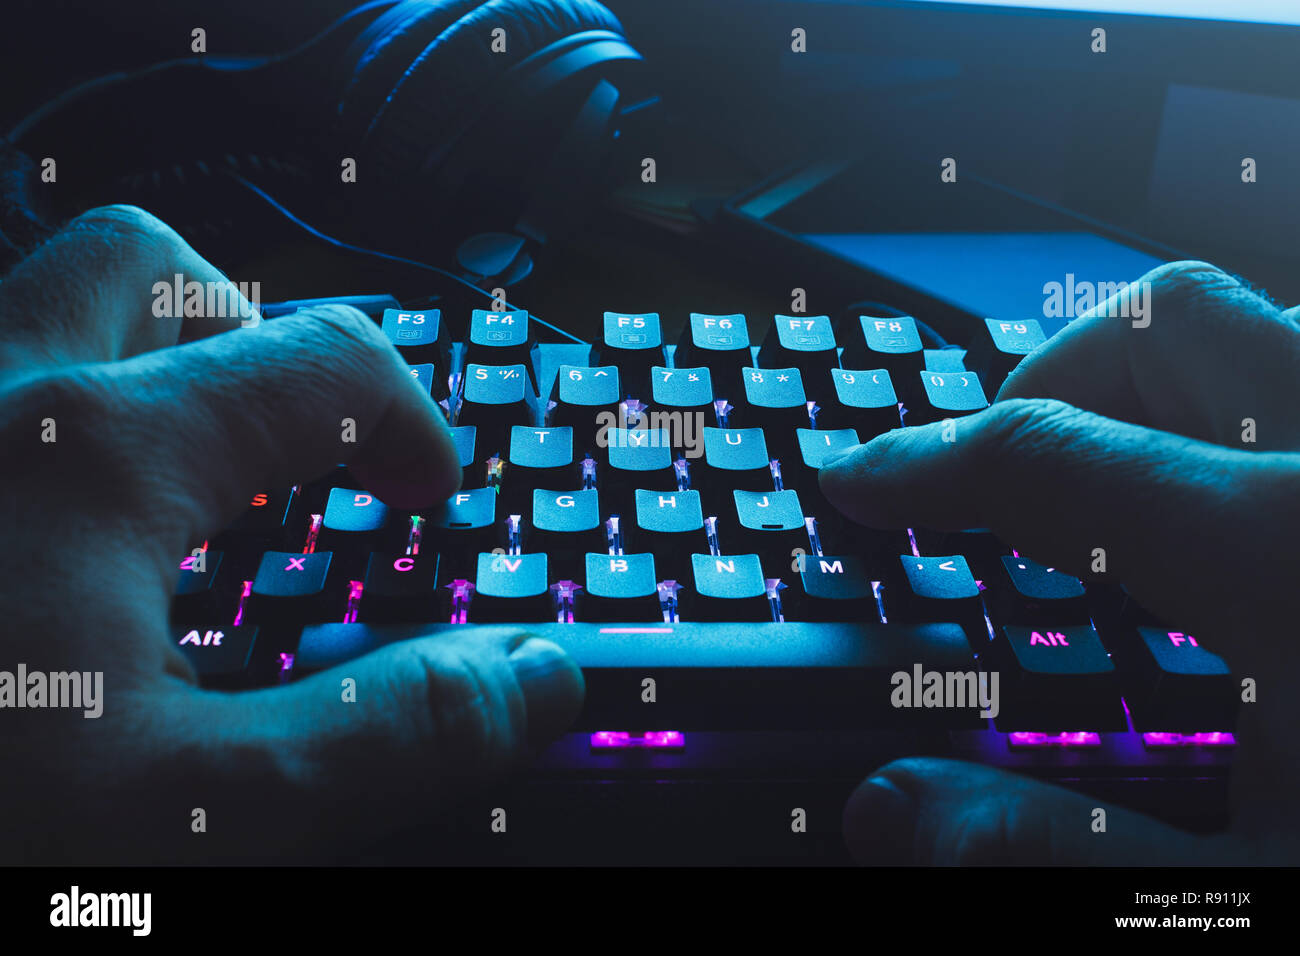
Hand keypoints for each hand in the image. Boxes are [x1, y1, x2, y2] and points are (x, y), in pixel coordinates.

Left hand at [0, 206, 582, 863]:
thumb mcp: (187, 816)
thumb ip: (384, 735)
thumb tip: (532, 673)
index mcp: (92, 458)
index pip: (320, 369)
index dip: (409, 423)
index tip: (428, 496)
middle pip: (149, 266)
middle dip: (252, 336)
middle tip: (292, 448)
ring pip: (28, 304)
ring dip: (134, 357)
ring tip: (177, 470)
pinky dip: (35, 422)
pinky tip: (44, 539)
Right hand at [821, 261, 1299, 864]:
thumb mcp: (1251, 885)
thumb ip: (1056, 842)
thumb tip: (893, 810)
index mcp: (1289, 554)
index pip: (1048, 453)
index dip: (924, 460)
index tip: (860, 477)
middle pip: (1162, 321)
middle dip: (1048, 382)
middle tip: (995, 482)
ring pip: (1252, 324)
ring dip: (1150, 387)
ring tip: (1104, 492)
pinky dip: (1231, 416)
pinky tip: (1213, 524)